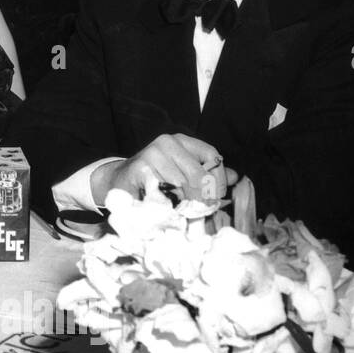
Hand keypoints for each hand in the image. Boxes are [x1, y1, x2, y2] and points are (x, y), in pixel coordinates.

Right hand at [90, 134, 235, 206]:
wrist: (118, 181)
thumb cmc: (154, 178)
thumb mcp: (183, 171)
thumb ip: (208, 173)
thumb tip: (235, 176)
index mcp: (182, 141)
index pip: (213, 157)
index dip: (219, 181)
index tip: (216, 198)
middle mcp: (168, 142)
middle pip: (199, 174)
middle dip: (203, 197)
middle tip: (201, 211)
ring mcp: (152, 153)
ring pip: (182, 185)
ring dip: (184, 203)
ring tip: (183, 211)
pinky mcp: (140, 168)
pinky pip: (163, 191)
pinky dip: (167, 203)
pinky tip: (165, 206)